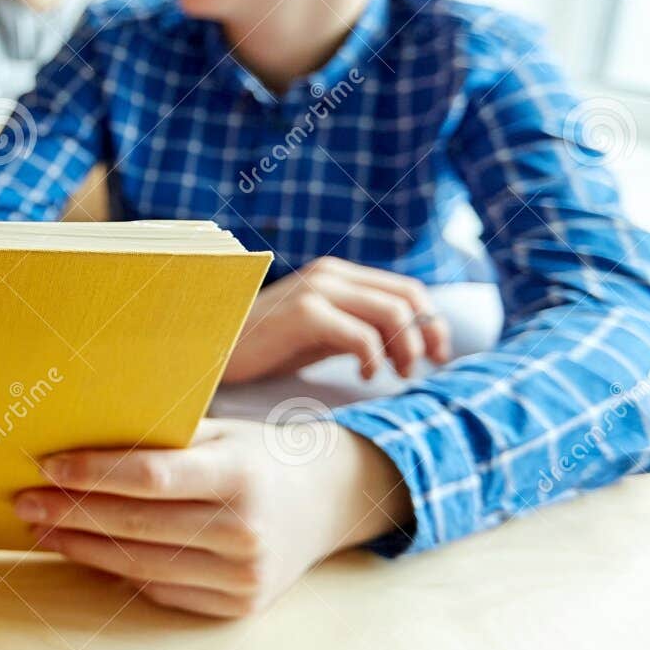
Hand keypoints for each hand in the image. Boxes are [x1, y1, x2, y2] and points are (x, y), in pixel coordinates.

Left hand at [16, 419, 410, 617]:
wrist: (328, 502)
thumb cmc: (257, 457)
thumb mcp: (219, 435)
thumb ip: (160, 442)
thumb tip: (74, 441)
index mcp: (241, 475)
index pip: (150, 476)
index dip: (91, 473)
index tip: (44, 465)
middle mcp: (244, 530)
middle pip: (135, 524)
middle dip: (69, 512)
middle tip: (23, 500)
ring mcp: (242, 576)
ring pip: (139, 564)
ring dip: (79, 546)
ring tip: (40, 527)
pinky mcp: (236, 607)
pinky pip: (159, 590)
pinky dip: (114, 571)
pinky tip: (81, 552)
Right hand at [224, 257, 451, 383]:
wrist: (211, 350)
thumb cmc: (265, 349)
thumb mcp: (319, 334)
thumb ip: (357, 328)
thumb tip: (410, 345)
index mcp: (337, 275)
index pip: (406, 289)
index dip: (432, 323)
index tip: (438, 356)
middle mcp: (331, 274)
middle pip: (407, 298)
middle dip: (427, 337)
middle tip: (423, 370)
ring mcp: (317, 290)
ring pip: (392, 314)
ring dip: (406, 350)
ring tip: (396, 375)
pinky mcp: (305, 313)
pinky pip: (362, 335)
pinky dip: (374, 358)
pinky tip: (366, 376)